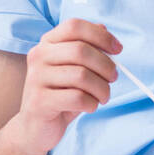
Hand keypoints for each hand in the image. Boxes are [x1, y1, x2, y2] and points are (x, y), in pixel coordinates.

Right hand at [10, 18, 122, 154]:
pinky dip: (91, 104)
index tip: (118, 50)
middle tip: (113, 78)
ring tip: (103, 97)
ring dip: (102, 88)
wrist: (35, 128)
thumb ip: (87, 48)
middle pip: (81, 50)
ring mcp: (36, 79)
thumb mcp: (75, 68)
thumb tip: (104, 29)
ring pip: (82, 76)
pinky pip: (77, 98)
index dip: (100, 36)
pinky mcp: (39, 102)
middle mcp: (38, 56)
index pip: (74, 26)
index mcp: (47, 43)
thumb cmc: (61, 95)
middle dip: (106, 66)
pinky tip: (90, 107)